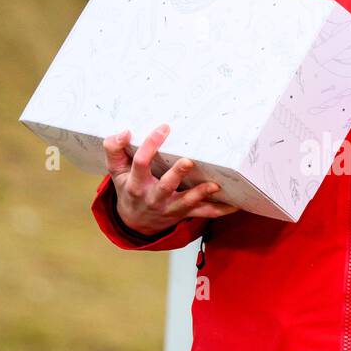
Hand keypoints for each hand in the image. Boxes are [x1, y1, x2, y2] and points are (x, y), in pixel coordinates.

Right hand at [102, 124, 239, 234]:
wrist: (134, 222)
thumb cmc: (128, 188)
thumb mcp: (116, 171)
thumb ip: (114, 149)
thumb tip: (124, 132)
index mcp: (136, 184)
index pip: (141, 163)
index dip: (151, 145)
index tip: (164, 128)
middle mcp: (153, 197)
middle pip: (165, 186)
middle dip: (176, 175)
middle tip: (188, 161)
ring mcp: (170, 207)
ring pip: (186, 202)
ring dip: (200, 194)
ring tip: (214, 185)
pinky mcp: (184, 213)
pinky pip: (203, 213)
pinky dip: (220, 210)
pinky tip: (236, 204)